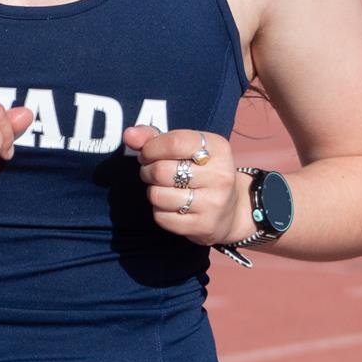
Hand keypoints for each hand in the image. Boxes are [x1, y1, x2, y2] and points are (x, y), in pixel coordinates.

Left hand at [124, 123, 243, 248]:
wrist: (232, 211)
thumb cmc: (202, 172)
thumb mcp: (186, 149)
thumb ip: (154, 137)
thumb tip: (129, 135)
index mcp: (218, 148)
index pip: (174, 142)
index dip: (151, 148)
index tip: (147, 153)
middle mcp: (220, 175)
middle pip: (161, 170)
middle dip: (147, 171)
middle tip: (153, 172)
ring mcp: (213, 203)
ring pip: (158, 195)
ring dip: (153, 191)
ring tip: (163, 189)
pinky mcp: (203, 226)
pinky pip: (162, 217)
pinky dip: (159, 211)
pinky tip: (171, 206)